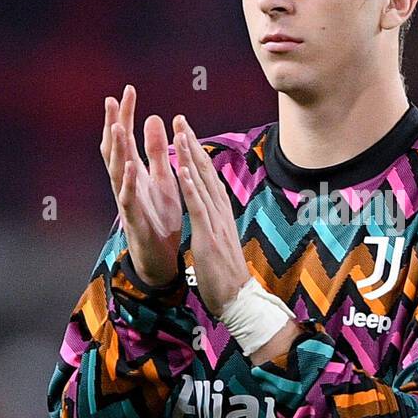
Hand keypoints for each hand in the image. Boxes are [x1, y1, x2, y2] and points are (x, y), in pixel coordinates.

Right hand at [100, 84, 181, 285]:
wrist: (161, 255)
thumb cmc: (161, 216)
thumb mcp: (163, 177)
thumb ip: (157, 151)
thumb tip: (153, 118)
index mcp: (136, 171)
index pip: (128, 137)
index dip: (127, 114)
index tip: (128, 90)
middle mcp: (126, 182)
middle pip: (115, 148)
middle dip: (114, 124)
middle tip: (113, 100)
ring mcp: (127, 199)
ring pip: (115, 171)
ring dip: (116, 149)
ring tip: (116, 127)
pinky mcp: (133, 218)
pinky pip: (126, 198)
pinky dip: (127, 182)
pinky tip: (129, 167)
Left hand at [171, 115, 251, 315]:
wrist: (238, 299)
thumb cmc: (225, 274)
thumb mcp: (219, 240)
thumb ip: (214, 220)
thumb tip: (211, 207)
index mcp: (220, 213)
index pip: (207, 176)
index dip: (196, 153)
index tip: (185, 132)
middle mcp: (220, 212)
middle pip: (205, 172)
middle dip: (192, 144)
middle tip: (180, 119)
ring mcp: (216, 222)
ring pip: (201, 183)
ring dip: (190, 156)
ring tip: (179, 133)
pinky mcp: (209, 235)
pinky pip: (198, 207)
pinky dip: (190, 186)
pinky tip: (182, 169)